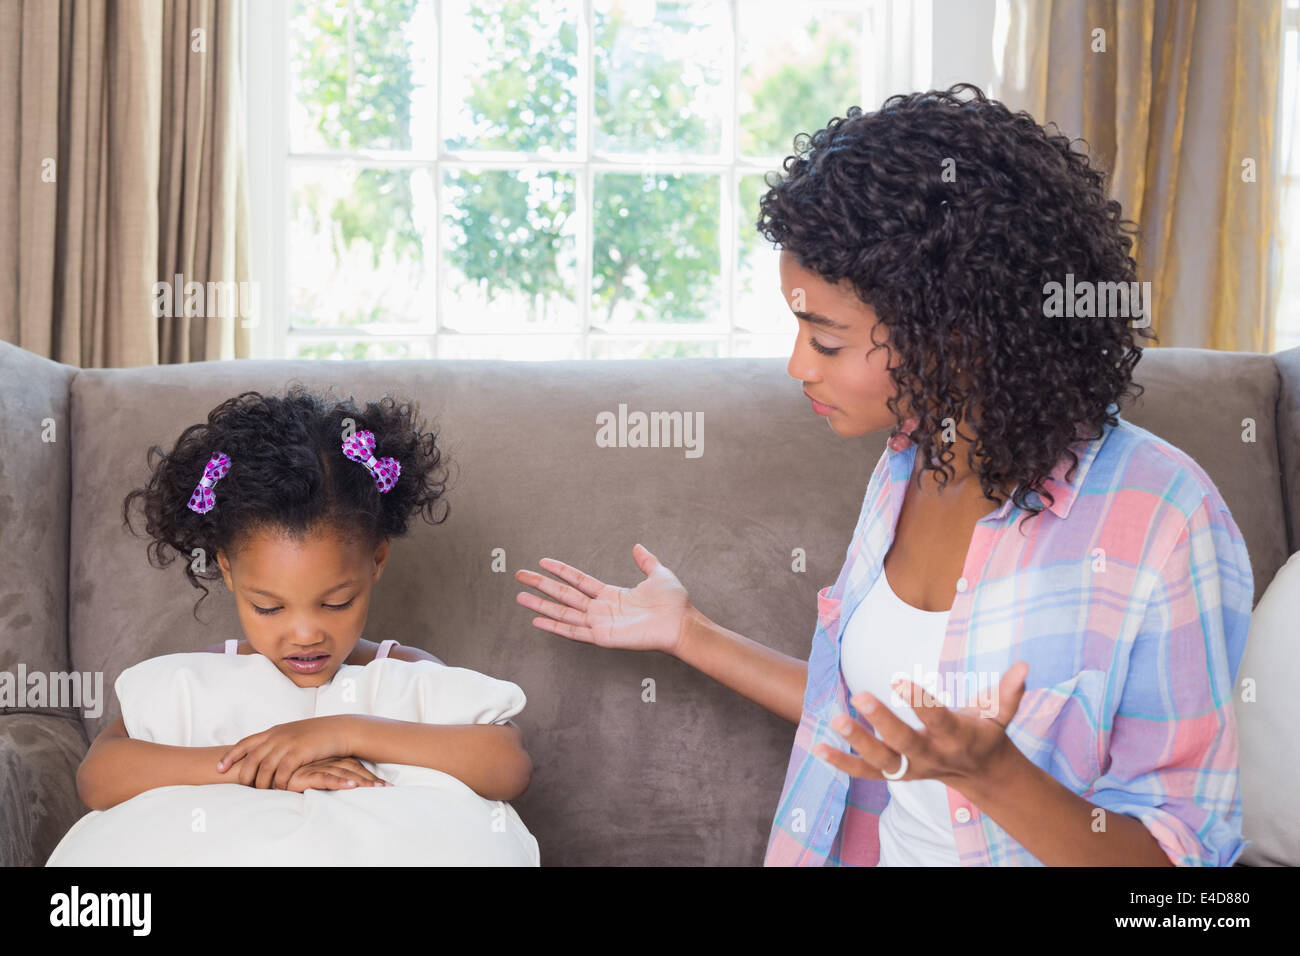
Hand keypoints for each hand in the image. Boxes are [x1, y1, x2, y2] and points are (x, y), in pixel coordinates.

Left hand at [216, 715, 354, 790]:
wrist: (341, 729)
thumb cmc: (320, 734)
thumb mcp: (295, 733)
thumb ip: (279, 741)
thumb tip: (268, 752)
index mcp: (274, 731)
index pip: (245, 743)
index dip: (230, 756)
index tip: (218, 768)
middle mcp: (278, 736)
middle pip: (251, 758)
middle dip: (243, 775)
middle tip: (241, 788)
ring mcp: (288, 744)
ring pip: (264, 768)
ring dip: (261, 783)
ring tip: (260, 793)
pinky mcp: (299, 753)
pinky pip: (282, 772)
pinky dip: (278, 783)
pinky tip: (280, 790)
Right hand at [284, 757, 389, 792]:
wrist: (266, 771)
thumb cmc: (290, 772)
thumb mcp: (313, 771)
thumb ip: (329, 772)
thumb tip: (350, 780)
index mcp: (328, 757)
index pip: (355, 765)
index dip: (370, 774)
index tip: (385, 785)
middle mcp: (324, 760)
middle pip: (353, 769)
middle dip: (370, 780)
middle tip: (387, 789)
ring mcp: (315, 767)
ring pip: (343, 773)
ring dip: (361, 781)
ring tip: (376, 789)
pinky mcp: (304, 776)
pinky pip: (325, 778)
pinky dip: (339, 782)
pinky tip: (351, 786)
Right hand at [514, 544, 690, 654]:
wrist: (681, 623)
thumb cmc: (673, 604)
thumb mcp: (659, 574)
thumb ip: (645, 561)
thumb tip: (638, 547)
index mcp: (611, 595)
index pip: (579, 580)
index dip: (561, 571)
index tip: (543, 562)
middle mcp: (601, 609)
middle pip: (564, 594)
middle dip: (541, 585)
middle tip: (520, 576)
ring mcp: (600, 623)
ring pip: (563, 612)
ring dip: (541, 604)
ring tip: (521, 596)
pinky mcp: (602, 637)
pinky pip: (574, 631)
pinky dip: (555, 626)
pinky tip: (538, 620)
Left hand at [815, 662, 1028, 788]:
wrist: (982, 774)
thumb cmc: (985, 733)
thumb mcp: (1000, 713)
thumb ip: (1009, 691)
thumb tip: (1024, 666)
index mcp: (956, 737)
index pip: (937, 719)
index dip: (920, 702)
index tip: (899, 680)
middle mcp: (932, 755)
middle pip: (904, 743)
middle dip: (882, 722)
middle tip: (858, 696)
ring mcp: (912, 768)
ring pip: (882, 762)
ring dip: (856, 742)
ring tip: (832, 720)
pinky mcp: (897, 774)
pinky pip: (866, 773)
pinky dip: (842, 763)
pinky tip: (818, 748)